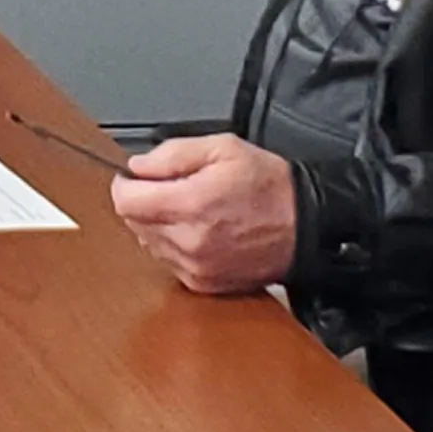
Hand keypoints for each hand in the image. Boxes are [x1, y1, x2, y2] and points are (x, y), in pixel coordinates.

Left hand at [111, 133, 297, 295]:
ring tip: (191, 211)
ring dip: (157, 226)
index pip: (125, 202)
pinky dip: (173, 247)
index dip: (124, 185)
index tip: (132, 179)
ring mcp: (196, 266)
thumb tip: (138, 167)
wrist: (308, 226)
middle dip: (143, 203)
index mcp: (191, 204)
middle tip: (170, 190)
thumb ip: (172, 154)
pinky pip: (167, 263)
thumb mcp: (223, 148)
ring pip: (147, 244)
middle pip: (133, 223)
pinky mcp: (203, 283)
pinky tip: (198, 232)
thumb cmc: (271, 187)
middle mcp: (189, 241)